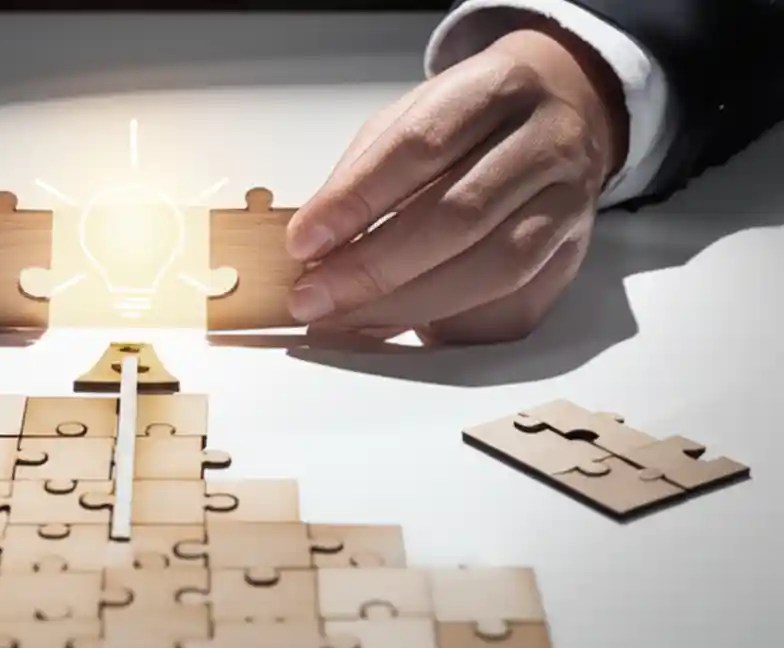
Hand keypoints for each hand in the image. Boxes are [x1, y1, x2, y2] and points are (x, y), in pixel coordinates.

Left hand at [286, 24, 627, 343]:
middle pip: (458, 215)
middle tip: (313, 297)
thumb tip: (313, 250)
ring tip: (344, 319)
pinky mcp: (572, 257)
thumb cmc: (468, 123)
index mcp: (498, 88)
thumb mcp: (411, 117)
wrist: (566, 115)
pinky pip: (511, 307)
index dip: (355, 200)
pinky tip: (395, 329)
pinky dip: (447, 325)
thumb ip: (364, 175)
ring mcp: (570, 203)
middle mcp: (548, 143)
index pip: (420, 146)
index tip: (303, 243)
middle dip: (373, 267)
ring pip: (492, 268)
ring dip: (406, 305)